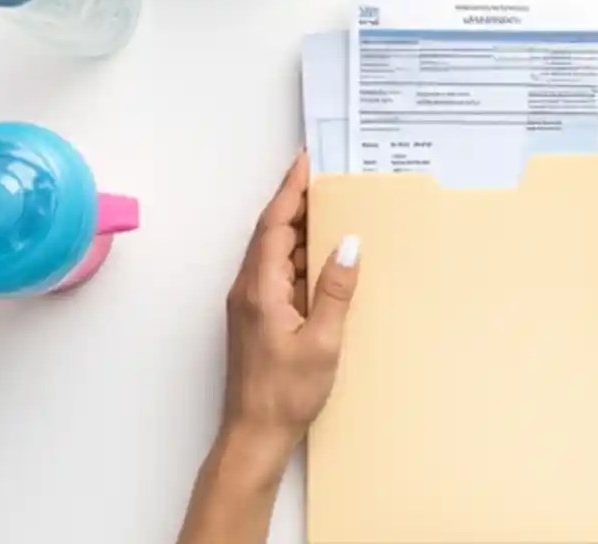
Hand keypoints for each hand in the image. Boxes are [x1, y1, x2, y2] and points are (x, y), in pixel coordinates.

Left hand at [222, 153, 361, 452]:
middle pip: (272, 233)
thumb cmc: (285, 394)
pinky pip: (279, 274)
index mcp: (260, 288)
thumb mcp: (322, 341)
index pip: (275, 225)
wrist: (254, 435)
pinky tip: (323, 260)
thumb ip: (335, 290)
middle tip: (328, 178)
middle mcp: (249, 289)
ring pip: (276, 254)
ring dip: (300, 230)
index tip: (307, 162)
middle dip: (298, 202)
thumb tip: (348, 244)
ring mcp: (252, 304)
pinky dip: (300, 257)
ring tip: (332, 210)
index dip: (291, 190)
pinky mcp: (259, 318)